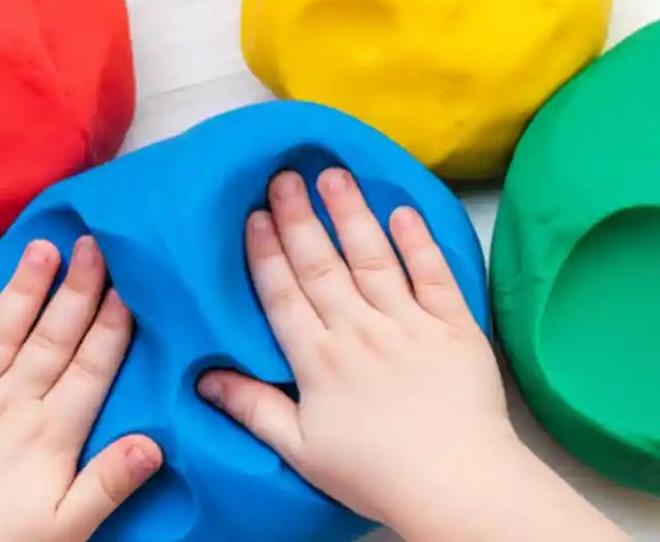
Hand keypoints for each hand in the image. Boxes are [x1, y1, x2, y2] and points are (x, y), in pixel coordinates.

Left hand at [0, 238, 162, 541]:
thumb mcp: (64, 529)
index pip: (91, 367)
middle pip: (52, 338)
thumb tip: (153, 444)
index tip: (130, 286)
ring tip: (40, 246)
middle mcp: (8, 404)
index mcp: (50, 433)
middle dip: (77, 289)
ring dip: (22, 287)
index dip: (113, 325)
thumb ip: (108, 483)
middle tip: (94, 243)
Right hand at [198, 169, 514, 525]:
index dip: (267, 253)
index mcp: (319, 362)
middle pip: (323, 266)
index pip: (284, 295)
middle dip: (300, 217)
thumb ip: (253, 409)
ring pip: (373, 258)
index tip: (255, 215)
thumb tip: (204, 378)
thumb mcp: (302, 451)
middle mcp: (361, 332)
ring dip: (351, 213)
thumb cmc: (376, 475)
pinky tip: (402, 210)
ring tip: (334, 174)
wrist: (455, 484)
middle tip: (284, 175)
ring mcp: (409, 324)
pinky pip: (433, 274)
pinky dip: (418, 241)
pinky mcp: (455, 326)